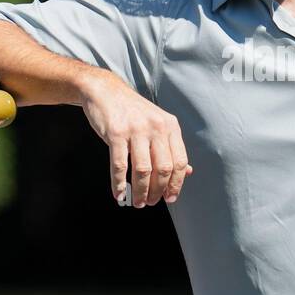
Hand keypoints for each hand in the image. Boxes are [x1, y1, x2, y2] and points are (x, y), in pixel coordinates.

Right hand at [77, 68, 192, 206]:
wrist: (105, 91)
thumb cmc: (132, 112)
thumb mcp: (157, 125)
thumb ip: (171, 148)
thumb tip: (188, 172)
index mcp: (170, 126)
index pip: (180, 162)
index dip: (176, 184)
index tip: (170, 198)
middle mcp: (156, 127)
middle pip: (163, 169)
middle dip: (158, 191)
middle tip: (150, 202)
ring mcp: (136, 129)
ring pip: (143, 170)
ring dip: (140, 191)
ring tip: (137, 202)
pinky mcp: (116, 132)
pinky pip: (120, 165)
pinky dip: (118, 183)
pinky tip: (118, 193)